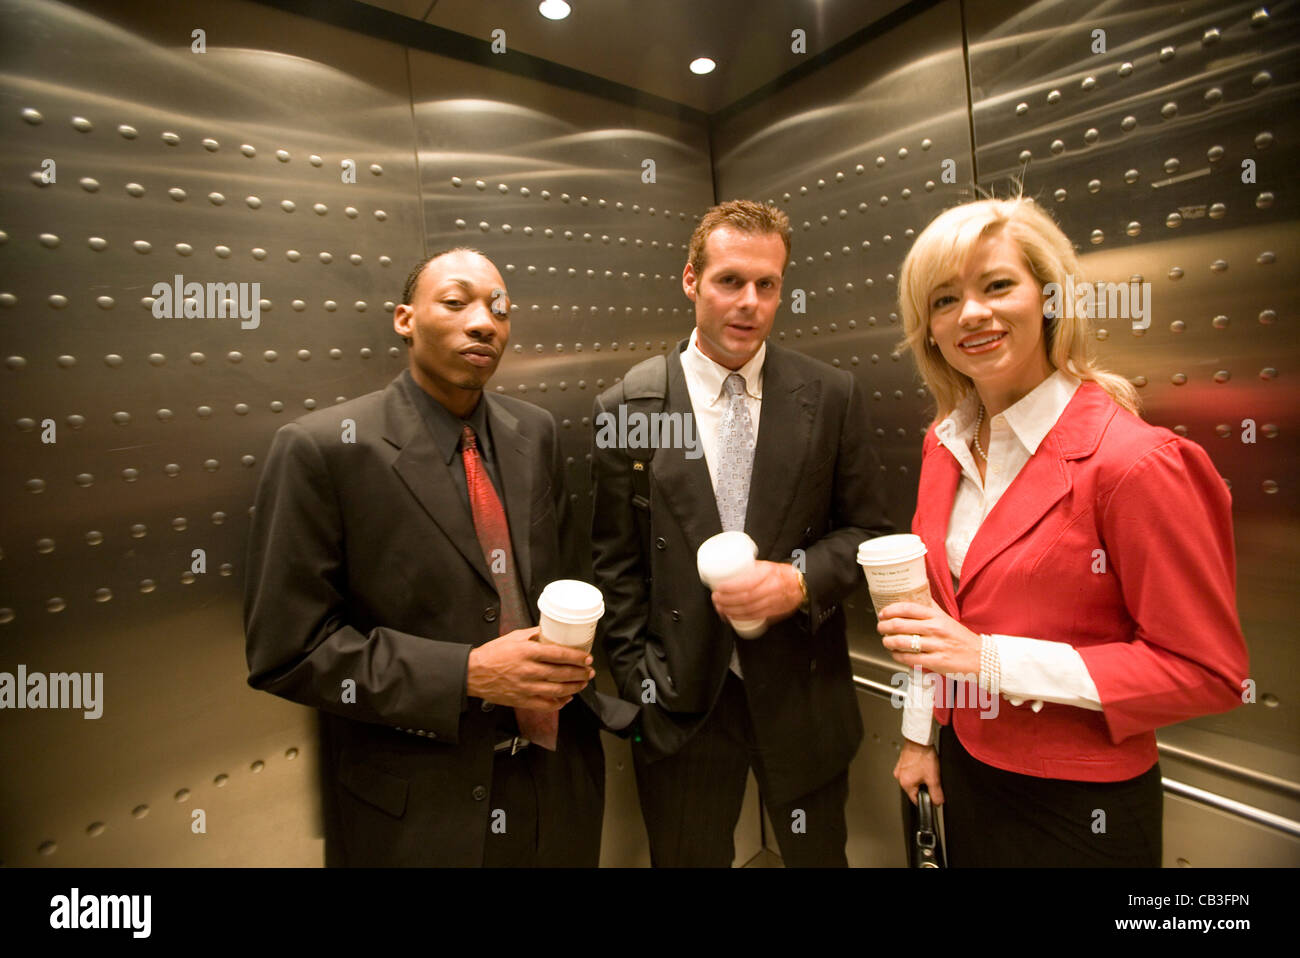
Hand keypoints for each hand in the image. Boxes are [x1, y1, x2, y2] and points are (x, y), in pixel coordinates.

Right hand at [466, 627, 594, 710]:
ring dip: (574, 687)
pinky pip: (546, 704)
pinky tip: (566, 698)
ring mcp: (526, 687)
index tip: (587, 657)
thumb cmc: (492, 654)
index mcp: (527, 652)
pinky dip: (559, 703)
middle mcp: (528, 670)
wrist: (473, 673)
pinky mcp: (522, 700)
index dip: (576, 657)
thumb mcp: (513, 637)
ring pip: (557, 690)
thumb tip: (551, 630)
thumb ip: (534, 634)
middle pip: (562, 673)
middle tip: (589, 671)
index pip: (559, 654)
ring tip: (582, 683)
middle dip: (580, 673)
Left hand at [711, 561, 803, 630]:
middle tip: (716, 599)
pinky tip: (731, 616)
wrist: (800, 585)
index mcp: (769, 573)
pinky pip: (756, 617)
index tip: (719, 588)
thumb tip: (729, 571)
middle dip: (727, 600)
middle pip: (746, 598)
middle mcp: (772, 588)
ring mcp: (774, 602)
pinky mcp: (774, 612)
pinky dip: (741, 618)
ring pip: (749, 609)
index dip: (731, 588)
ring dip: (731, 610)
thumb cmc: (781, 574)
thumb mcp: (766, 565)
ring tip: (720, 607)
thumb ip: (750, 569)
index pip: (747, 583)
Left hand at [877, 601, 980, 676]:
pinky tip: (896, 654)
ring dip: (888, 642)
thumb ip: (930, 609)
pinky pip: (909, 659)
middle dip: (884, 627)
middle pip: (900, 624)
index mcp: (937, 616)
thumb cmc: (962, 638)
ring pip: (902, 642)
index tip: (882, 613)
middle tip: (881, 628)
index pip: (907, 608)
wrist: (982, 657)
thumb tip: (914, 597)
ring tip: (886, 641)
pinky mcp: (936, 662)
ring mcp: (936, 646)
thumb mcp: (947, 618)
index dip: (890, 610)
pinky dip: (898, 656)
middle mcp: (935, 629)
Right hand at [894, 740, 942, 804]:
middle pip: (915, 789)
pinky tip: (922, 762)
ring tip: (926, 767)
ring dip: (920, 776)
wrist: (919, 739)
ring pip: (913, 779)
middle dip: (924, 785)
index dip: (926, 798)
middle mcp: (899, 777)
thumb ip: (936, 794)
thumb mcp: (933, 779)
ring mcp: (899, 768)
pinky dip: (917, 769)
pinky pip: (910, 770)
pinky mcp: (902, 761)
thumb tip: (937, 803)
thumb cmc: (923, 755)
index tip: (932, 793)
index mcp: (905, 784)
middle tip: (930, 776)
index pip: (916, 800)